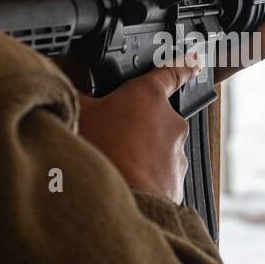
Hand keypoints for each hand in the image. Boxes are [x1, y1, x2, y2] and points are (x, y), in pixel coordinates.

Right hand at [76, 55, 201, 201]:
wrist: (121, 202)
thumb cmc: (100, 154)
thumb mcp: (78, 114)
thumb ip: (79, 96)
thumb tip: (71, 89)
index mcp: (148, 96)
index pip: (172, 72)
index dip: (182, 65)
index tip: (193, 61)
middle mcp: (171, 122)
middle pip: (155, 117)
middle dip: (136, 125)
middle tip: (109, 137)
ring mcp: (177, 154)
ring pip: (157, 148)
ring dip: (139, 154)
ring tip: (113, 164)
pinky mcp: (177, 182)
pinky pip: (159, 175)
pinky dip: (144, 178)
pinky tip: (124, 182)